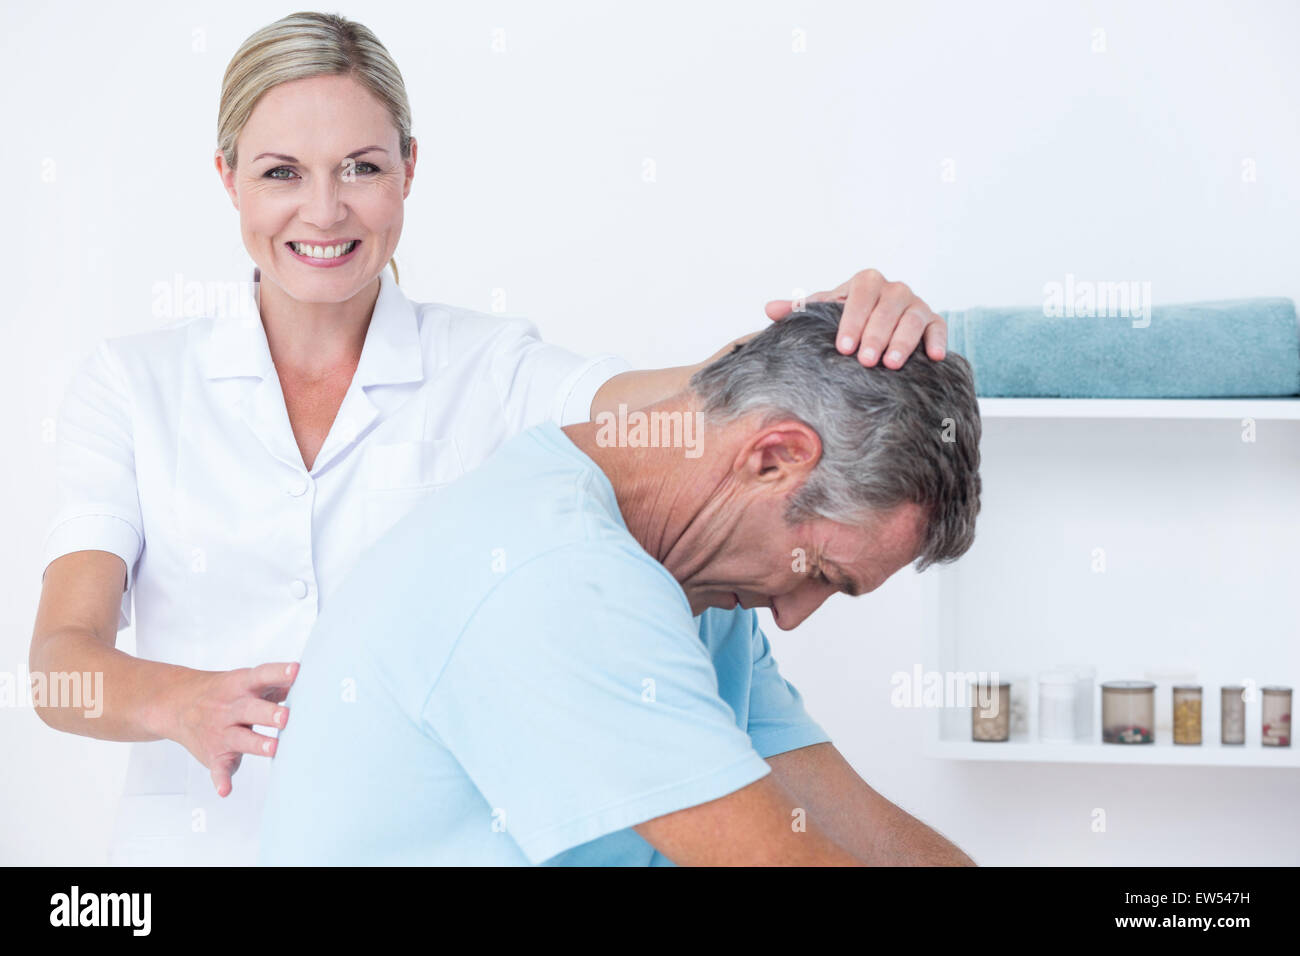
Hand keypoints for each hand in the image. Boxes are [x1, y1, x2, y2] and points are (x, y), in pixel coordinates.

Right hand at [166, 661, 298, 796]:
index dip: (279, 673)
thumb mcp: (247, 681)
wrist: (179, 704)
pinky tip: (225, 789)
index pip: (262, 676)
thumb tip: (309, 682)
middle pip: (250, 709)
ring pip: (238, 738)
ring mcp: (221, 732)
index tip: (296, 670)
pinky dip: (220, 780)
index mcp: (242, 686)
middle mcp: (231, 708)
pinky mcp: (214, 754)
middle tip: (286, 717)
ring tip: (273, 748)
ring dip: (256, 743)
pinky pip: (217, 768)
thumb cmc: (227, 693)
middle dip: (269, 713)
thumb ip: (276, 683)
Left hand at [765, 269, 947, 367]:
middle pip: (889, 305)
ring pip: (913, 318)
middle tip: (865, 360)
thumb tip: (769, 310)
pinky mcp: (934, 322)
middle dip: (876, 333)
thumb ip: (801, 311)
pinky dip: (937, 341)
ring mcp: (916, 305)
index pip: (861, 294)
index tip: (843, 347)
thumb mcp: (826, 315)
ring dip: (903, 340)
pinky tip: (933, 358)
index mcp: (866, 283)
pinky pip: (938, 328)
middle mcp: (894, 290)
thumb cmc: (848, 322)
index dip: (853, 319)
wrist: (881, 328)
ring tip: (891, 363)